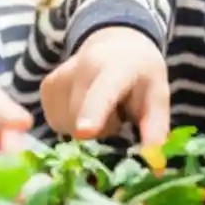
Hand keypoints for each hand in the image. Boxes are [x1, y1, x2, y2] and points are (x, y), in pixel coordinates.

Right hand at [40, 26, 169, 146]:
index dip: (93, 112)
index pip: (103, 92)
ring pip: (65, 123)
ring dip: (83, 127)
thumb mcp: (158, 94)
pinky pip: (54, 121)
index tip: (86, 131)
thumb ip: (155, 126)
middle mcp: (83, 65)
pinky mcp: (46, 86)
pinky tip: (83, 107)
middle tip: (118, 115)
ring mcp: (60, 75)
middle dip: (100, 128)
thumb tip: (153, 160)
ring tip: (101, 108)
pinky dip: (70, 123)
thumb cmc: (140, 74)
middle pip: (81, 117)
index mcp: (117, 67)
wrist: (116, 44)